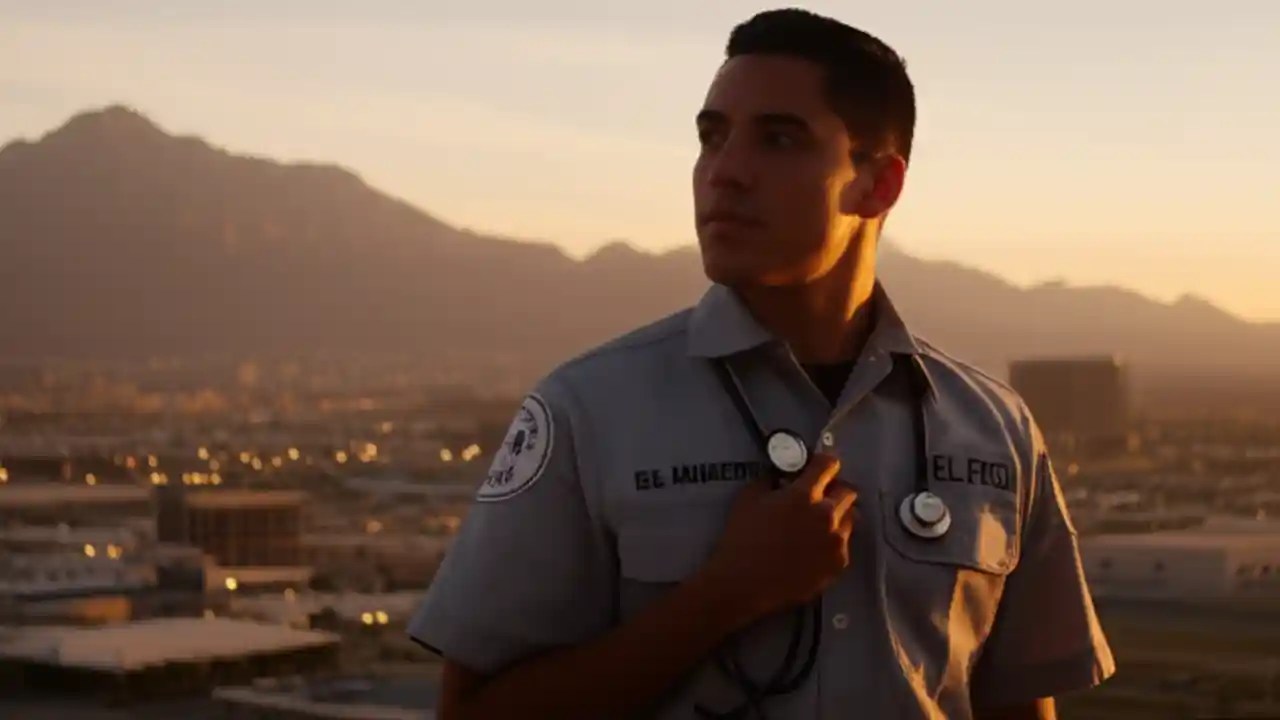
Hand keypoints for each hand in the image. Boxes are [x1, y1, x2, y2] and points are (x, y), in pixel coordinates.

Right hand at [698, 454, 856, 625]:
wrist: (743, 584)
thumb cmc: (741, 539)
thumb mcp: (747, 499)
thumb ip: (769, 481)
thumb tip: (781, 478)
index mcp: (804, 494)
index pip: (829, 465)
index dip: (824, 463)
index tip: (819, 467)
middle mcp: (827, 515)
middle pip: (848, 492)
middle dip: (835, 490)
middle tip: (820, 497)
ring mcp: (836, 542)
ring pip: (851, 519)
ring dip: (838, 516)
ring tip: (819, 526)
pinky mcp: (838, 565)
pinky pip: (844, 546)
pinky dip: (832, 543)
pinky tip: (815, 550)